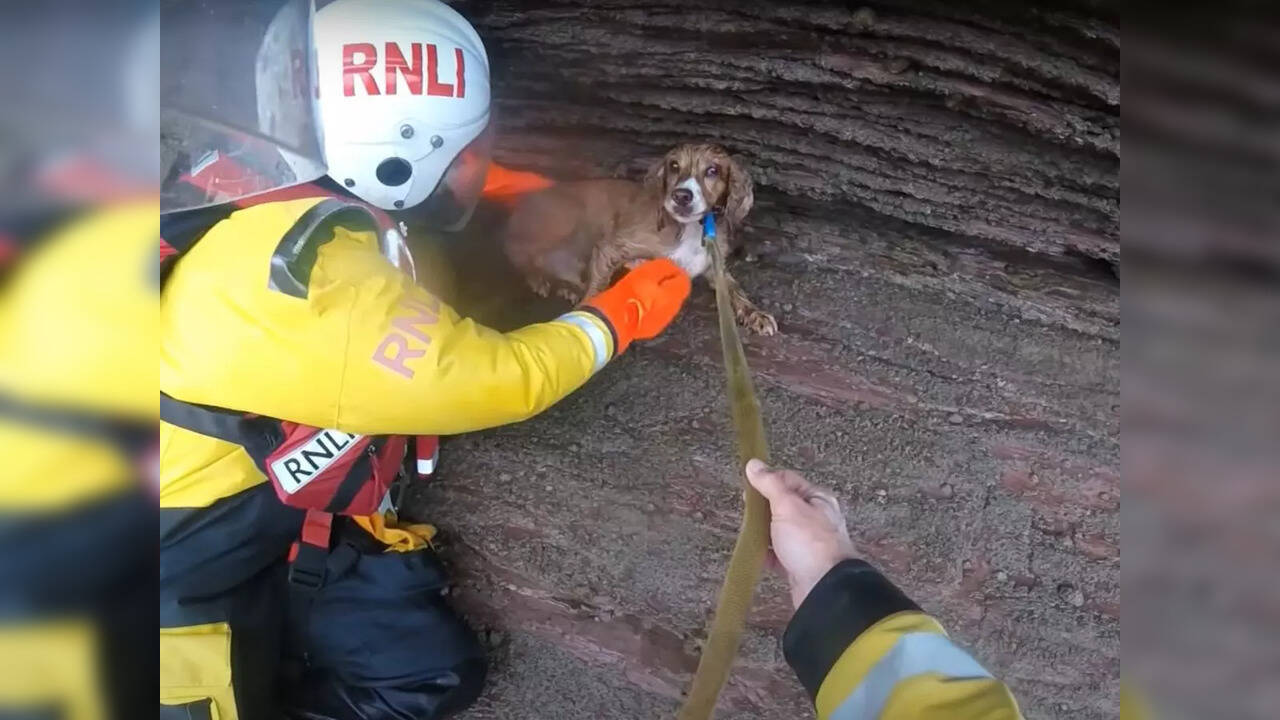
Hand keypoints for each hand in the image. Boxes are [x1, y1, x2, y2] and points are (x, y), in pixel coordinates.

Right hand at [584, 259, 690, 352]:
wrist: (609, 326)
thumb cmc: (626, 298)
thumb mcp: (645, 273)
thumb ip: (662, 268)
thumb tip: (671, 266)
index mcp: (673, 297)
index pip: (683, 279)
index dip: (673, 269)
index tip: (659, 265)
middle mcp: (670, 312)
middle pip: (673, 292)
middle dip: (663, 282)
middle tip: (646, 274)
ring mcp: (658, 323)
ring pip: (662, 302)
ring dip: (653, 293)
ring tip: (636, 286)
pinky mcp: (645, 329)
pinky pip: (650, 311)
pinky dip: (644, 304)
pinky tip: (631, 300)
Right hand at [746, 459, 856, 607]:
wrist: (823, 588)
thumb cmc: (809, 542)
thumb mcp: (787, 506)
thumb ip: (770, 484)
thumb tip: (754, 464)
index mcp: (817, 499)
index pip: (788, 480)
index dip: (766, 482)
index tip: (748, 490)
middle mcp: (815, 519)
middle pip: (783, 506)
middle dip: (762, 509)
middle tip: (746, 514)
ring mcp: (808, 543)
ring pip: (779, 531)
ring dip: (763, 532)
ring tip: (747, 534)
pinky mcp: (800, 564)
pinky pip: (779, 554)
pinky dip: (766, 554)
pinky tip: (755, 555)